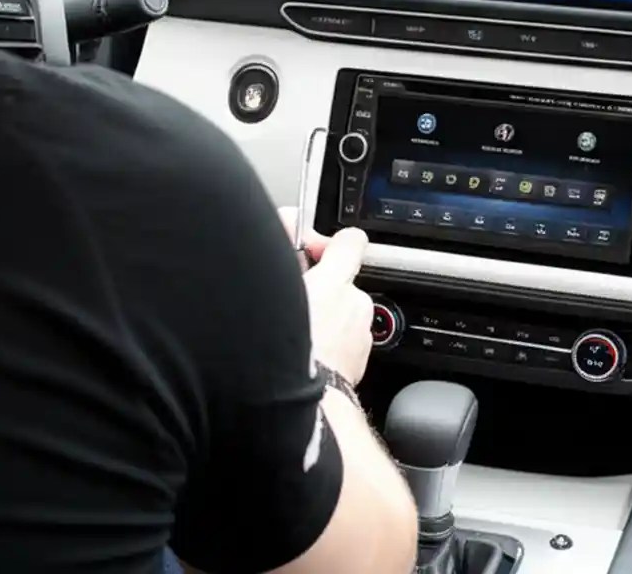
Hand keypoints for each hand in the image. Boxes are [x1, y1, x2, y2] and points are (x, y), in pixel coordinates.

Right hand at [278, 207, 374, 384]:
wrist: (300, 411)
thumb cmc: (277, 351)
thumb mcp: (271, 284)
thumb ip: (278, 246)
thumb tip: (284, 220)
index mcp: (335, 282)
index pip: (348, 242)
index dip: (329, 242)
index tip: (309, 247)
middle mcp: (355, 307)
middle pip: (340, 282)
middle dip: (317, 287)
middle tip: (287, 298)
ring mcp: (360, 339)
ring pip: (340, 317)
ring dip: (321, 320)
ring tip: (289, 334)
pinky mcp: (357, 367)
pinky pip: (342, 346)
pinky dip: (326, 347)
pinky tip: (300, 357)